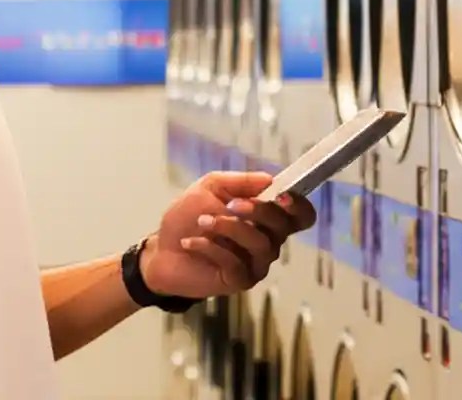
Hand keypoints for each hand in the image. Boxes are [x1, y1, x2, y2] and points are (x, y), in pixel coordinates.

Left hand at [139, 171, 316, 298]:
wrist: (160, 251)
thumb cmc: (188, 217)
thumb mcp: (211, 187)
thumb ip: (241, 181)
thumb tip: (270, 179)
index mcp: (267, 219)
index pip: (300, 216)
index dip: (299, 206)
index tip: (282, 195)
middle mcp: (268, 242)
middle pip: (283, 227)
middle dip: (259, 211)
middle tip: (231, 204)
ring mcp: (256, 264)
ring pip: (260, 245)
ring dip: (230, 228)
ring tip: (203, 221)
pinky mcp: (239, 281)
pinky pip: (236, 263)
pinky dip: (211, 248)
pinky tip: (190, 242)